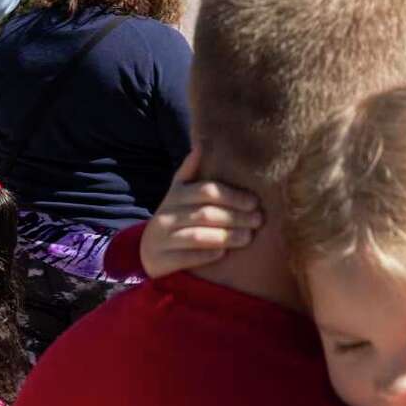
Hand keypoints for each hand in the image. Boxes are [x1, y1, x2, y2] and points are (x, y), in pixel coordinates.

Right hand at [141, 148, 263, 279]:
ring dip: (226, 236)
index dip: (232, 195)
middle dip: (236, 217)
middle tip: (258, 220)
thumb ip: (190, 171)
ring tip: (247, 237)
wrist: (147, 251)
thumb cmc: (174, 217)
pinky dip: (207, 254)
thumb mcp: (178, 192)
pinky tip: (223, 254)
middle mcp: (167, 215)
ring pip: (198, 236)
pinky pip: (186, 257)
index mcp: (176, 195)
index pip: (206, 191)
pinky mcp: (161, 260)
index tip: (254, 202)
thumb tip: (201, 144)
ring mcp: (162, 238)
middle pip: (206, 214)